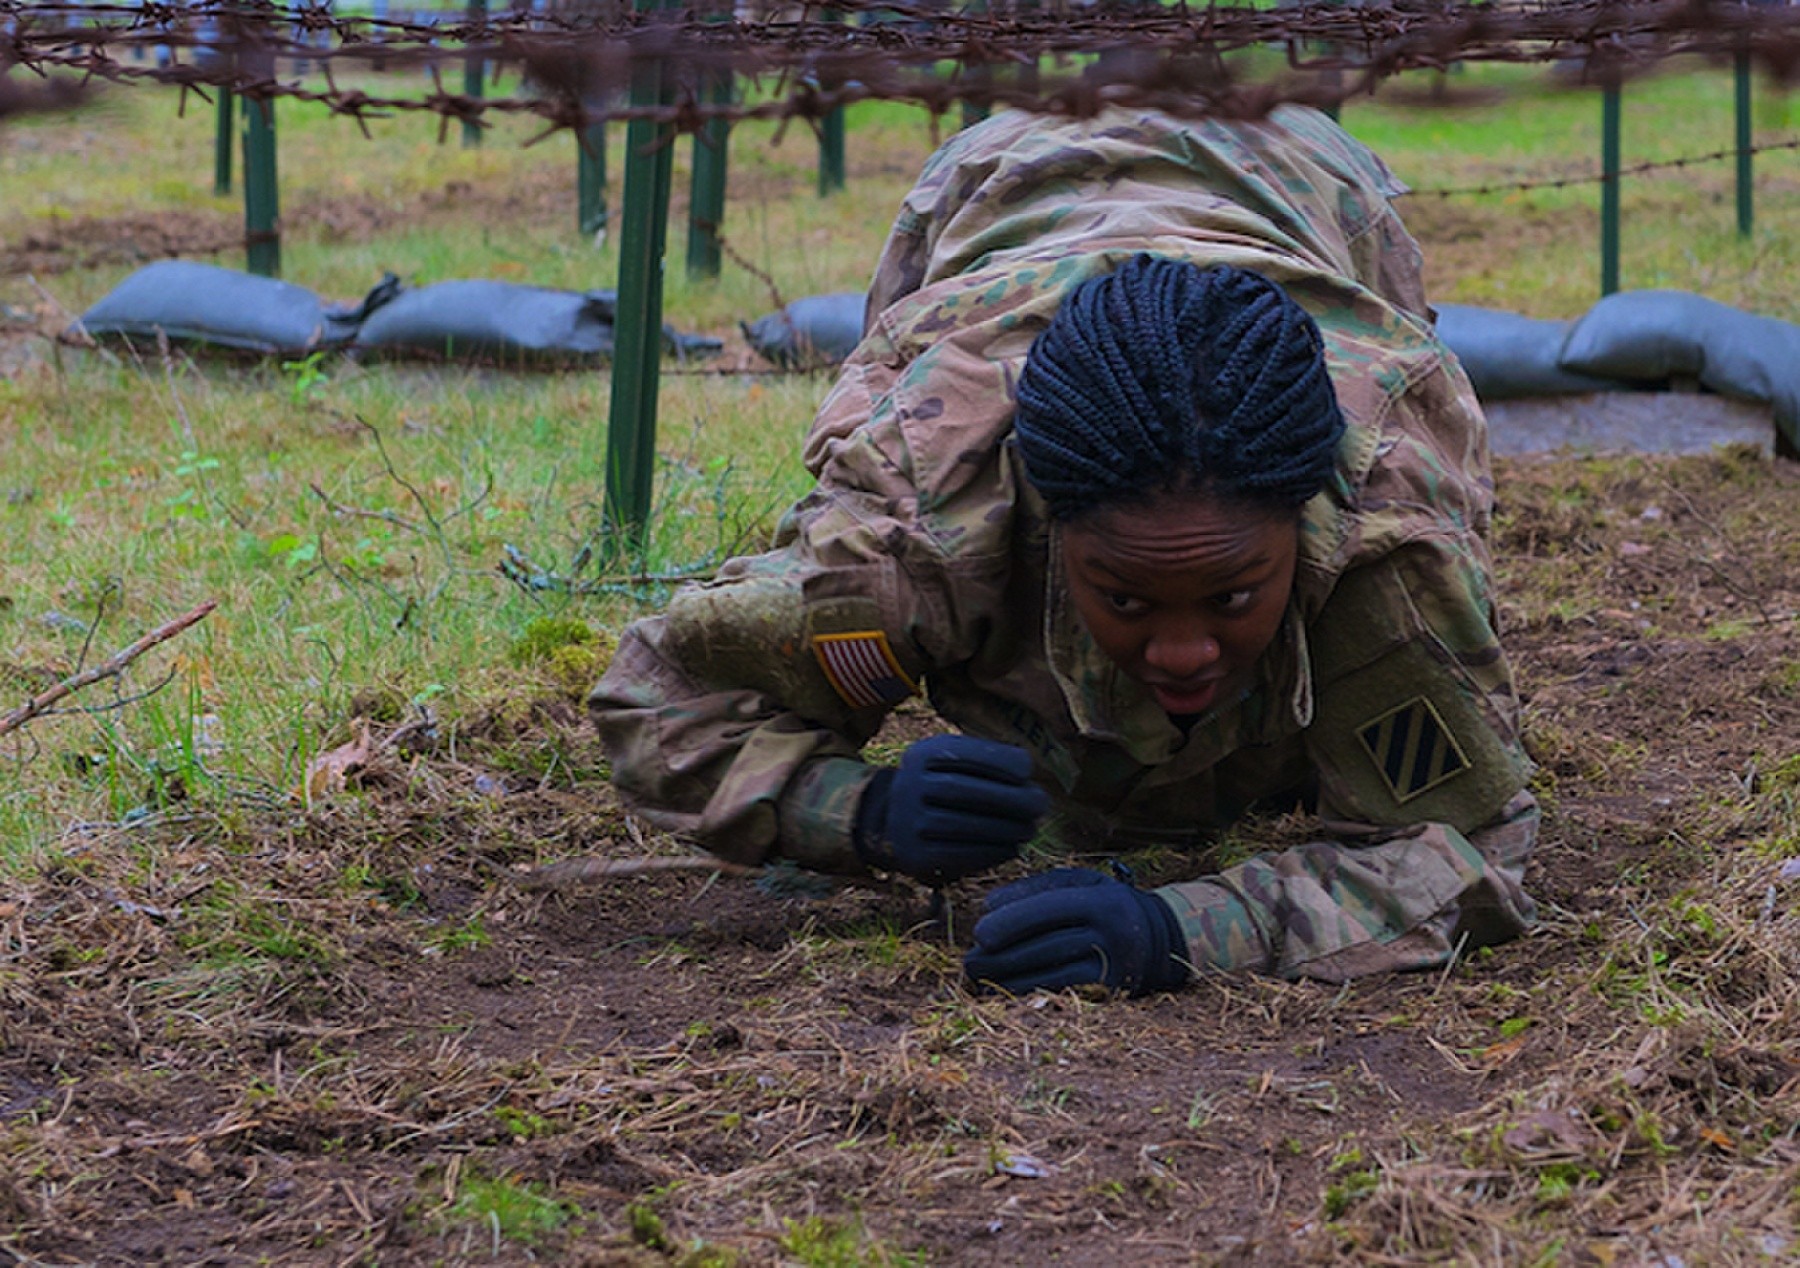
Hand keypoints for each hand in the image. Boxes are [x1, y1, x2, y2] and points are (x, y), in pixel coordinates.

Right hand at [853, 735, 1048, 883]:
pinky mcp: (914, 856)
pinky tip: (1012, 848)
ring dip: (1004, 828)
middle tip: (1040, 804)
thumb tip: (1027, 769)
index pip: (960, 753)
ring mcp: (907, 823)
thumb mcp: (952, 761)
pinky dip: (991, 852)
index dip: (997, 760)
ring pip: (960, 824)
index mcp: (920, 756)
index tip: (1028, 770)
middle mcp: (907, 786)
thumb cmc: (941, 786)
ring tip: (1029, 829)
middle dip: (1008, 797)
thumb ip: (985, 758)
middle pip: (961, 789)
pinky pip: (957, 855)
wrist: (893, 823)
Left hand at [963, 868, 1189, 996]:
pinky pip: (1060, 995)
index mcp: (1101, 900)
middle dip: (1000, 957)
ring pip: (1048, 976)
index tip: (978, 934)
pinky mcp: (1109, 994)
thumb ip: (1034, 889)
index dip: (1010, 922)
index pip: (1047, 910)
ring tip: (978, 978)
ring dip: (1006, 980)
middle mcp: (1112, 934)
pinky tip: (1004, 992)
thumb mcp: (1079, 884)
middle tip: (969, 962)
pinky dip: (1027, 995)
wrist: (1161, 939)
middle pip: (1044, 947)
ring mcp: (1112, 967)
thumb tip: (987, 907)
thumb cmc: (1104, 905)